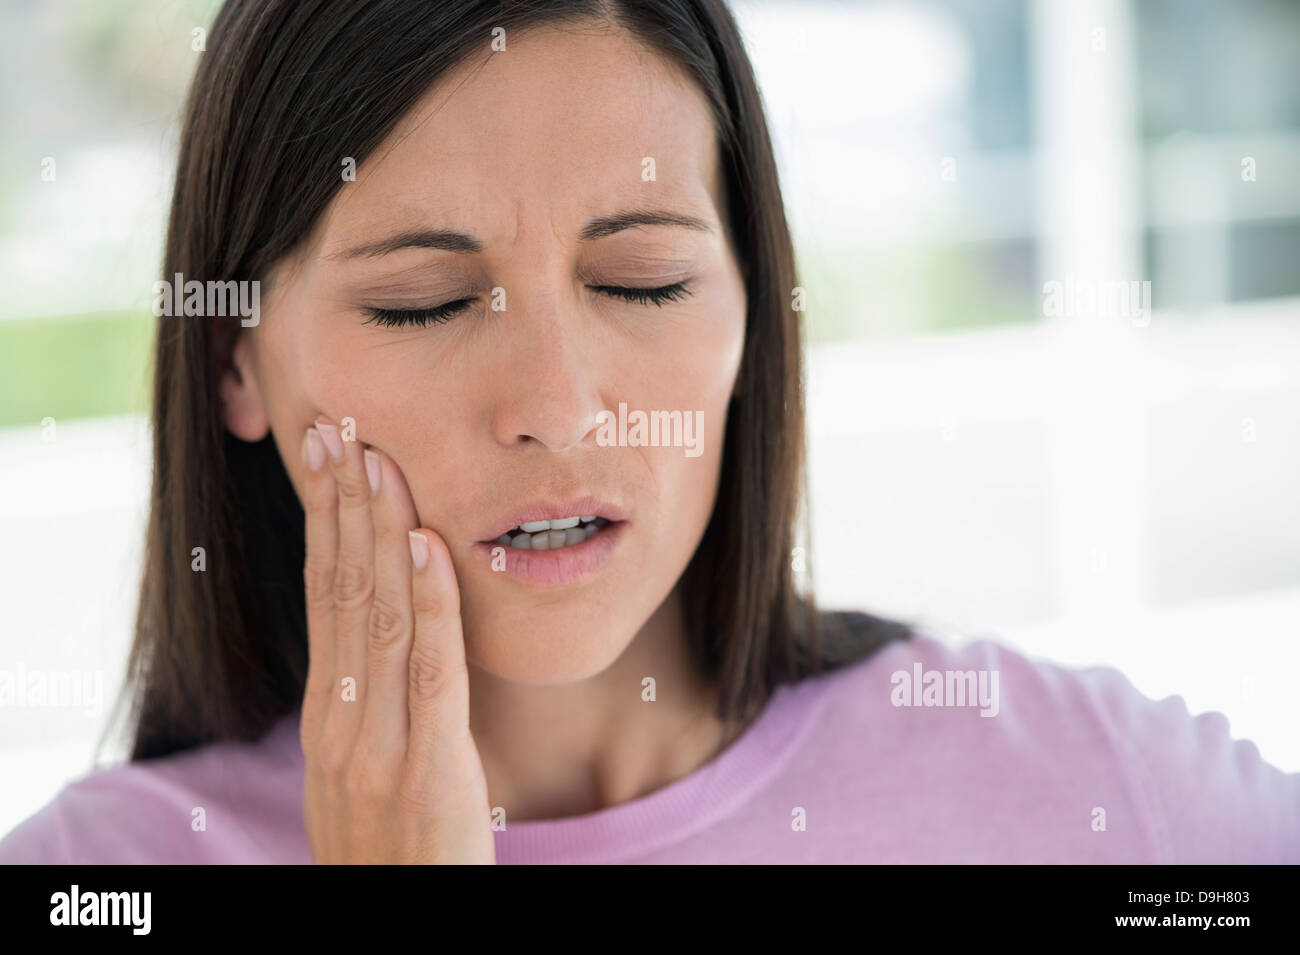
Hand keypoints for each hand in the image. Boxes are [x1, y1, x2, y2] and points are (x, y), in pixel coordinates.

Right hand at [297, 416, 494, 863]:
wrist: (397, 927)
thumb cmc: (394, 847)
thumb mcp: (365, 767)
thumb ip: (374, 700)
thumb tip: (399, 624)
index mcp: (324, 714)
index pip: (322, 597)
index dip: (324, 522)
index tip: (327, 457)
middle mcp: (338, 720)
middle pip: (339, 590)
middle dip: (341, 504)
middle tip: (341, 429)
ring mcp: (376, 745)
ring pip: (376, 616)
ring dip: (378, 530)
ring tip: (379, 460)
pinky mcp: (426, 769)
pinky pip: (430, 669)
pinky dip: (431, 600)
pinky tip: (429, 544)